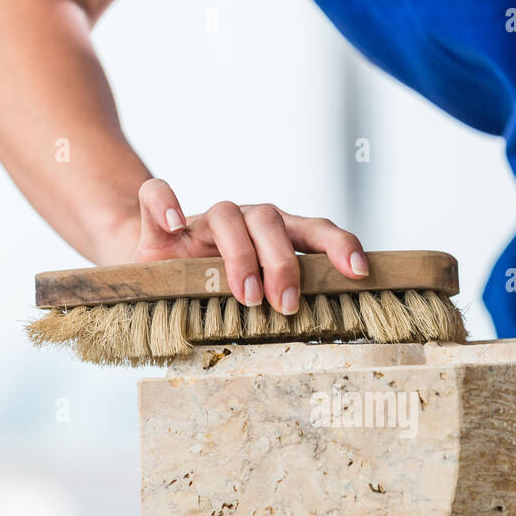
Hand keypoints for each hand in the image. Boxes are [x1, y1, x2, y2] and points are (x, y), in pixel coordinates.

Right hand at [110, 178, 368, 314]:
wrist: (157, 280)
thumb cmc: (216, 296)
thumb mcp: (254, 303)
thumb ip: (286, 302)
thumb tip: (325, 321)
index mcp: (276, 237)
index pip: (314, 229)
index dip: (340, 245)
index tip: (358, 273)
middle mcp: (245, 222)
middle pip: (271, 220)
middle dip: (284, 264)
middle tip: (285, 306)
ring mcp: (204, 221)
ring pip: (228, 214)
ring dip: (241, 254)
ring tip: (246, 297)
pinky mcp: (160, 223)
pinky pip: (156, 194)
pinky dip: (165, 203)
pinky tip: (175, 224)